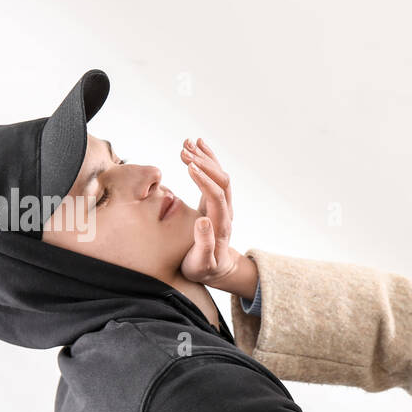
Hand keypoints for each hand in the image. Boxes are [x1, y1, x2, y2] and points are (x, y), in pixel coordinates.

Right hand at [179, 137, 238, 286]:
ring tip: (186, 143)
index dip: (205, 180)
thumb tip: (203, 221)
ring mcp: (224, 204)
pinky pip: (215, 175)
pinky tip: (196, 144)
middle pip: (222, 181)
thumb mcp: (201, 262)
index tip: (189, 166)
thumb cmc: (204, 268)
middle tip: (184, 152)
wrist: (217, 268)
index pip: (218, 197)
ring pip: (219, 175)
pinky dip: (206, 159)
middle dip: (204, 164)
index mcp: (222, 226)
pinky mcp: (217, 199)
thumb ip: (204, 244)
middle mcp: (227, 212)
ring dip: (204, 158)